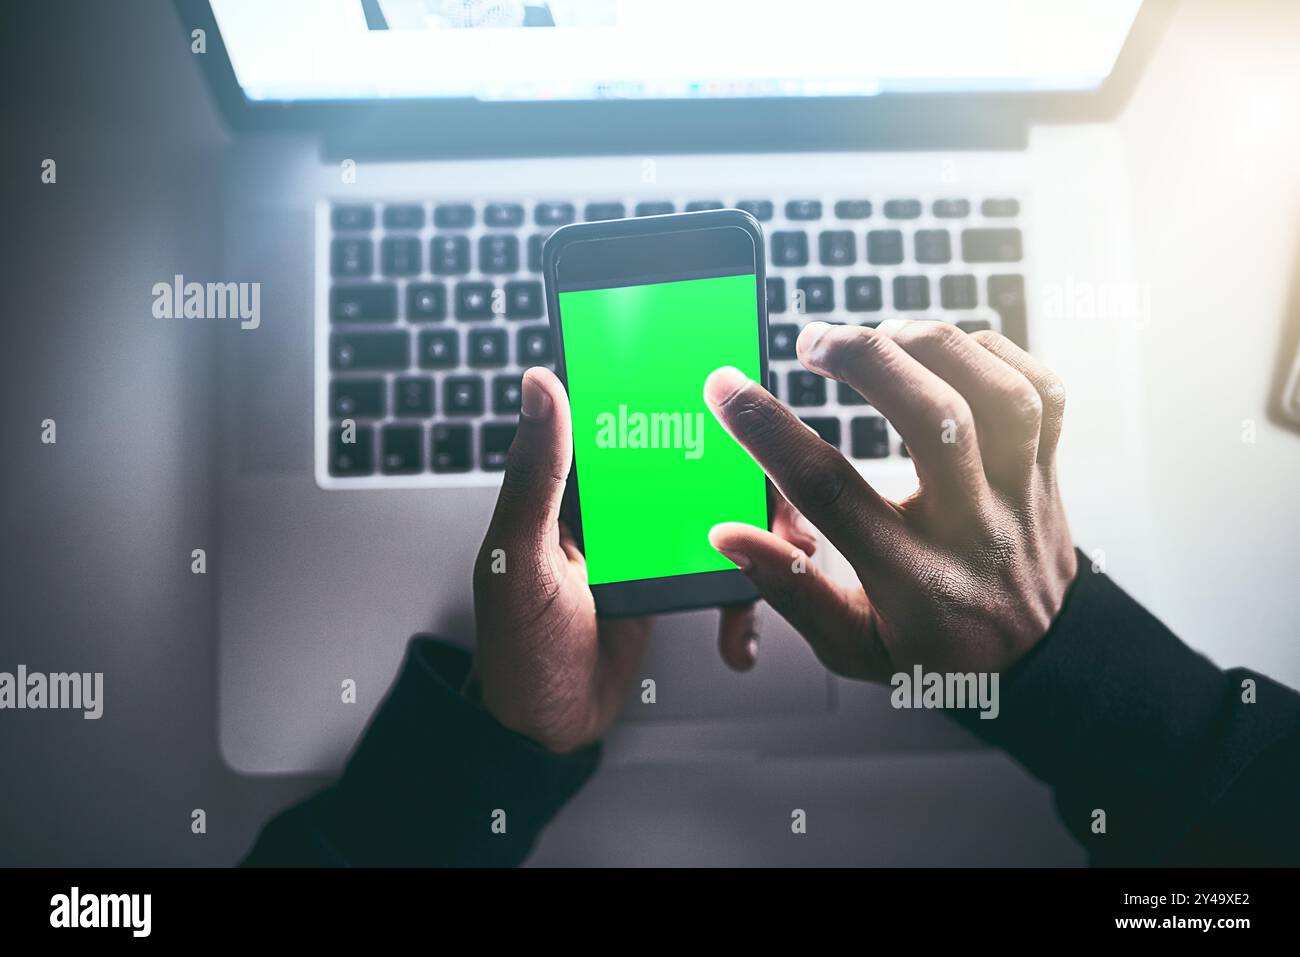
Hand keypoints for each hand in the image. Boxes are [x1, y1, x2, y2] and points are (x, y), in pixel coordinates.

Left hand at [469, 367, 813, 751]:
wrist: (538, 730)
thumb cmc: (513, 647)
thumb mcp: (520, 556)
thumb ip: (534, 475)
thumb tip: (541, 384)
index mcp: (569, 486)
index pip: (626, 419)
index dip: (675, 401)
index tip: (729, 392)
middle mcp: (610, 506)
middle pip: (688, 463)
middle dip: (740, 471)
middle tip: (779, 492)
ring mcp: (643, 545)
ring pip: (712, 514)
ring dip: (756, 530)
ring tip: (791, 553)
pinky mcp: (665, 584)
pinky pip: (715, 573)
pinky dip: (738, 597)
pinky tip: (743, 628)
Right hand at [704, 320, 1077, 680]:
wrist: (1041, 658)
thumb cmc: (934, 649)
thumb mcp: (852, 645)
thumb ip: (791, 591)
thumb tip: (729, 536)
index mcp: (911, 575)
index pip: (831, 490)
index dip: (769, 432)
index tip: (726, 389)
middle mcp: (970, 526)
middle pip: (933, 420)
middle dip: (864, 361)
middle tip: (813, 342)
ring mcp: (1018, 492)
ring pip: (996, 395)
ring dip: (932, 346)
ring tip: (879, 336)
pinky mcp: (1047, 467)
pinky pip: (1041, 391)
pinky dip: (992, 351)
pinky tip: (944, 349)